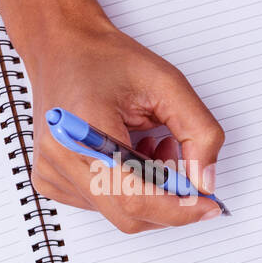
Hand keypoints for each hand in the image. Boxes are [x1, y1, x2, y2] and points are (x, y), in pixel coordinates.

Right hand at [25, 21, 223, 232]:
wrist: (63, 48)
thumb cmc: (108, 60)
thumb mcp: (169, 84)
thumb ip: (199, 133)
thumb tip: (205, 182)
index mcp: (83, 129)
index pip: (134, 197)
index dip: (179, 209)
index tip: (210, 206)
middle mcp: (60, 156)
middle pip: (130, 215)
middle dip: (169, 199)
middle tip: (182, 161)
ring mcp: (51, 172)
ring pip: (122, 213)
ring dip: (152, 190)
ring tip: (152, 145)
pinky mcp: (52, 180)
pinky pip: (105, 205)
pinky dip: (131, 188)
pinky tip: (132, 155)